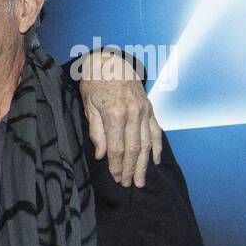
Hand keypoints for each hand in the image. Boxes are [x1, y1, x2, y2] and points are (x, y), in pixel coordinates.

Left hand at [76, 50, 163, 187]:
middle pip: (134, 149)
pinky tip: (155, 161)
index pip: (118, 148)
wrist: (110, 61)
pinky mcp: (150, 108)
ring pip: (147, 143)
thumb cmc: (94, 83)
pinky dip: (157, 147)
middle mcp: (133, 113)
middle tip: (129, 185)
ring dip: (145, 164)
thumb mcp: (88, 106)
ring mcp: (144, 111)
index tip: (116, 179)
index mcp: (115, 114)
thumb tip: (102, 155)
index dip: (117, 166)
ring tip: (142, 180)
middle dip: (132, 170)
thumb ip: (96, 131)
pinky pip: (156, 131)